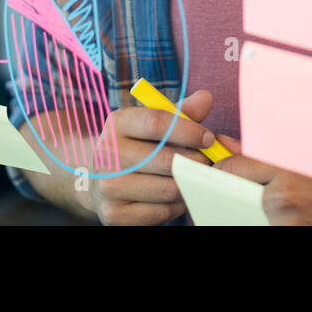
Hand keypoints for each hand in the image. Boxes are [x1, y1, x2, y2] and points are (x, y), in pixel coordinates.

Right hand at [82, 90, 216, 225]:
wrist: (102, 178)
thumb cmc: (140, 145)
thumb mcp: (156, 123)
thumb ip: (182, 112)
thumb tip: (206, 97)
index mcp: (117, 123)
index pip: (157, 123)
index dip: (188, 131)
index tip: (208, 139)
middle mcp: (107, 153)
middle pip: (165, 159)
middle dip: (195, 162)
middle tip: (208, 163)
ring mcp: (108, 186)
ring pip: (167, 189)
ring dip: (189, 185)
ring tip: (196, 178)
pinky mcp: (113, 214)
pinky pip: (160, 212)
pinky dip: (177, 206)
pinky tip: (180, 196)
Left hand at [213, 136, 311, 225]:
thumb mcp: (302, 162)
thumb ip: (258, 154)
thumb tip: (224, 144)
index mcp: (285, 170)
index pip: (234, 168)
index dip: (222, 169)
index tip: (220, 171)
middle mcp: (281, 197)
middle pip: (239, 192)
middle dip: (241, 190)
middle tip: (258, 189)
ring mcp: (283, 222)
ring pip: (250, 211)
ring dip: (256, 208)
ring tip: (286, 204)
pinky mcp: (285, 235)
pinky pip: (262, 225)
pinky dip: (267, 221)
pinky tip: (290, 216)